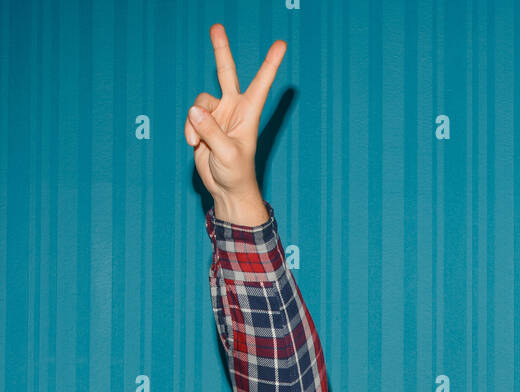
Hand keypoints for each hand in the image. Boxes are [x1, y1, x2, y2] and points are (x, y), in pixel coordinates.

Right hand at [185, 23, 286, 205]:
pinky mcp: (203, 123)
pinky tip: (195, 144)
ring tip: (198, 141)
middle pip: (226, 72)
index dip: (270, 64)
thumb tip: (194, 111)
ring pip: (199, 102)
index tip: (281, 44)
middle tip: (216, 26)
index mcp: (249, 113)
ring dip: (195, 122)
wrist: (226, 189)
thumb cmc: (236, 173)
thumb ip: (211, 131)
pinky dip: (190, 130)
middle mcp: (233, 108)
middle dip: (220, 50)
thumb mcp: (227, 154)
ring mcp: (217, 114)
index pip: (261, 84)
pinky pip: (191, 117)